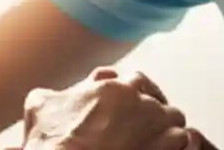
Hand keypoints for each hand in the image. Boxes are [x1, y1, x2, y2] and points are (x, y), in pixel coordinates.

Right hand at [21, 67, 204, 149]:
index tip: (126, 109)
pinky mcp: (166, 148)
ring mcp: (154, 126)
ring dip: (166, 128)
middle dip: (152, 110)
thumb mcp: (38, 106)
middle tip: (144, 126)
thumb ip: (50, 95)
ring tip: (156, 142)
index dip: (130, 94)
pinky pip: (185, 141)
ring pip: (174, 118)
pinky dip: (177, 146)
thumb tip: (48, 97)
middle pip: (157, 98)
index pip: (133, 80)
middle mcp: (137, 101)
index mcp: (110, 87)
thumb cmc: (51, 143)